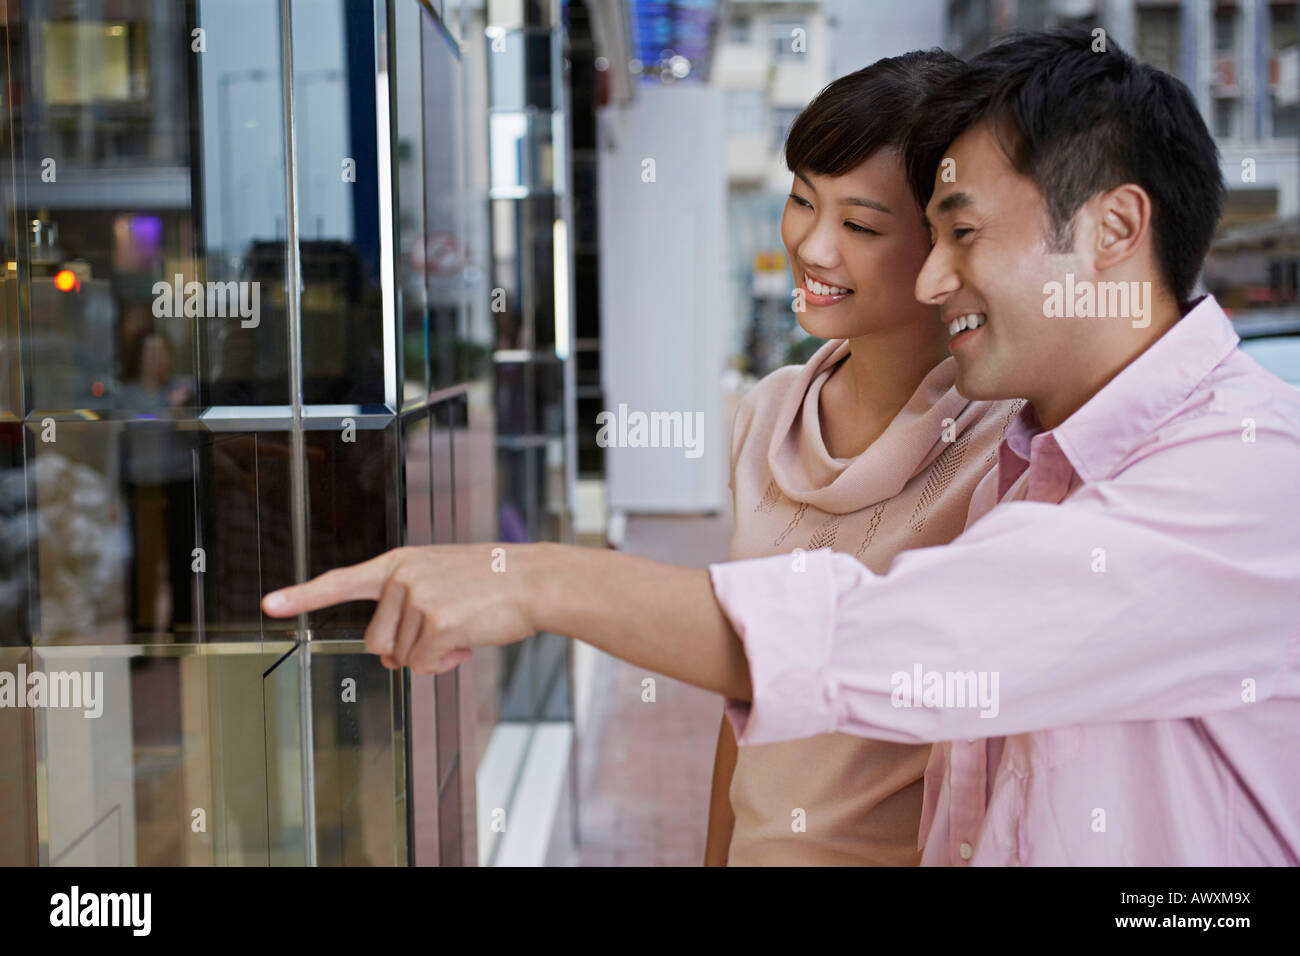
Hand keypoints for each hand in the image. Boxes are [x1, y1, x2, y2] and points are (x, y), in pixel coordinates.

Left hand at [260, 544, 539, 673]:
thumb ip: (407, 604)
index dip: (302, 596)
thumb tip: (395, 657)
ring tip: (462, 629)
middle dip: (405, 650)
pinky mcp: (437, 624)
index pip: (341, 581)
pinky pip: (424, 666)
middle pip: (376, 643)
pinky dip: (445, 665)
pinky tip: (468, 641)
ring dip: (430, 657)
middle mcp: (401, 577)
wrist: (534, 580)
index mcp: (399, 563)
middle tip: (441, 633)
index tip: (269, 605)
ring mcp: (417, 599)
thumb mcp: (441, 577)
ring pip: (401, 658)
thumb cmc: (493, 583)